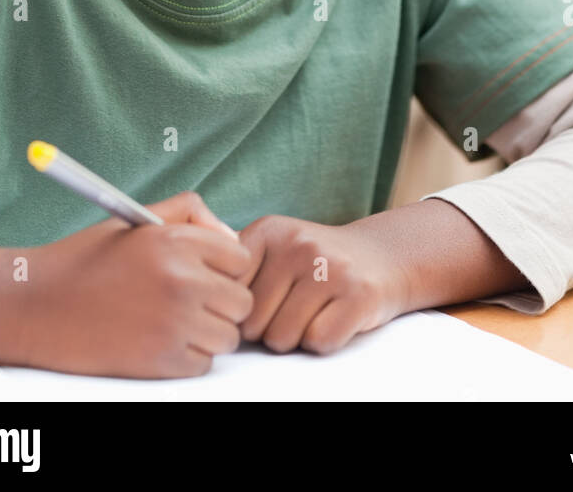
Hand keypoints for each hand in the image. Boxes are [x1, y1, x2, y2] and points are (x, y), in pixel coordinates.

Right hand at [18, 191, 252, 378]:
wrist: (35, 307)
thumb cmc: (86, 260)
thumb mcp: (135, 220)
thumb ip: (188, 214)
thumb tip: (231, 238)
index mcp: (175, 241)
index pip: (241, 257)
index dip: (225, 266)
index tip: (205, 273)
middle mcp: (181, 280)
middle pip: (242, 300)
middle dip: (222, 302)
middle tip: (192, 302)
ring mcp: (173, 323)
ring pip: (228, 336)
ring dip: (208, 333)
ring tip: (173, 322)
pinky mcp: (161, 361)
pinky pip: (203, 364)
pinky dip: (188, 358)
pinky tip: (158, 341)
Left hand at [237, 213, 411, 354]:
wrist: (380, 257)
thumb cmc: (314, 262)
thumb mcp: (274, 246)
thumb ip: (235, 263)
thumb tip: (192, 286)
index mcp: (269, 230)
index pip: (228, 293)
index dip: (240, 309)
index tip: (261, 300)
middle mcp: (299, 243)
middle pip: (252, 323)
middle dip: (268, 328)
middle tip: (293, 307)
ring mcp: (331, 267)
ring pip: (282, 338)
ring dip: (295, 337)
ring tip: (313, 311)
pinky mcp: (359, 295)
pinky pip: (318, 342)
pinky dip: (324, 341)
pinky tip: (334, 317)